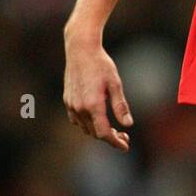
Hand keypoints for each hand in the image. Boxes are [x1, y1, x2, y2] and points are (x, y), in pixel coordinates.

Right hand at [63, 32, 132, 151]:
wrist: (80, 49)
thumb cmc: (101, 64)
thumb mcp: (115, 84)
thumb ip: (120, 106)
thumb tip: (128, 124)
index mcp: (93, 105)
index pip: (104, 133)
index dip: (115, 143)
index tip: (125, 146)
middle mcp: (80, 108)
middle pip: (95, 133)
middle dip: (110, 138)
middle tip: (124, 136)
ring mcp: (71, 105)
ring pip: (85, 128)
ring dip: (98, 132)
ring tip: (113, 129)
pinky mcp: (67, 100)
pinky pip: (76, 120)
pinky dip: (87, 124)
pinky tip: (97, 119)